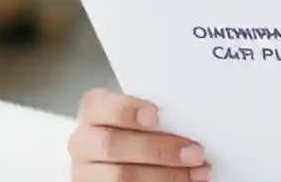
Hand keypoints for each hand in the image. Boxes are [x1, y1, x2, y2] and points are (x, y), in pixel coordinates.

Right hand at [68, 88, 211, 180]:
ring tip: (197, 172)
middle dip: (158, 150)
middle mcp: (82, 142)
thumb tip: (192, 118)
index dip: (126, 110)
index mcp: (92, 112)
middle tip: (195, 153)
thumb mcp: (140, 115)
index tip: (156, 115)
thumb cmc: (136, 129)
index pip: (98, 105)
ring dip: (166, 175)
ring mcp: (86, 172)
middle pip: (111, 145)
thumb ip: (154, 114)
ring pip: (120, 177)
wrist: (124, 156)